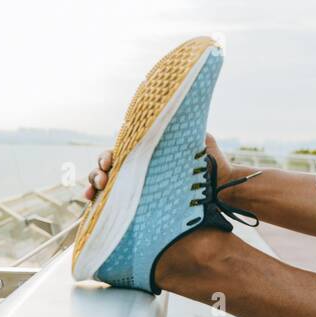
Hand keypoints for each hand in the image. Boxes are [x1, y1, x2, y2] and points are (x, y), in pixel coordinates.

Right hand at [83, 133, 237, 201]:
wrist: (222, 184)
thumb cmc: (210, 159)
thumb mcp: (197, 138)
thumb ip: (182, 128)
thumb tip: (170, 110)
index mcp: (146, 154)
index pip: (118, 154)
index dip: (107, 158)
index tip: (108, 163)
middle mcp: (140, 170)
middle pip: (107, 169)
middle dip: (98, 173)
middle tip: (103, 179)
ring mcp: (141, 188)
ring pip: (108, 186)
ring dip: (95, 186)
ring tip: (93, 193)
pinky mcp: (144, 205)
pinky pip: (119, 205)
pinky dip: (103, 205)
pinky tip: (94, 207)